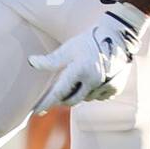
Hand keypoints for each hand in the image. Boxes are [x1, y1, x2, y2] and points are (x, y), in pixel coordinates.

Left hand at [28, 2, 146, 112]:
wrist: (117, 37)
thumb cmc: (89, 41)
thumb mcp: (69, 48)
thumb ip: (51, 60)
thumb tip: (32, 62)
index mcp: (79, 69)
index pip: (59, 92)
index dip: (47, 103)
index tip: (36, 111)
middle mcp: (93, 81)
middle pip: (72, 100)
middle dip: (63, 99)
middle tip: (58, 94)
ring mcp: (105, 86)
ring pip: (86, 98)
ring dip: (79, 93)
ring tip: (81, 77)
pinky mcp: (115, 88)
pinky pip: (99, 97)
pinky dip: (93, 92)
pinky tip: (94, 79)